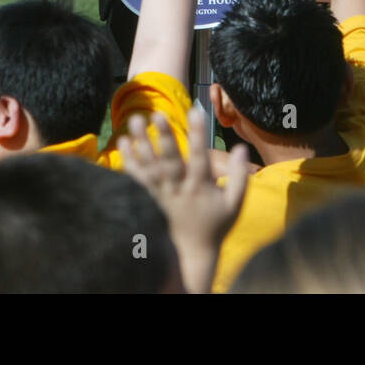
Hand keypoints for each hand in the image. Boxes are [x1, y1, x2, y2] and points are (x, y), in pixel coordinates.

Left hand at [118, 108, 249, 292]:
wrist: (192, 253)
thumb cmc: (217, 225)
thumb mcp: (234, 204)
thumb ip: (239, 177)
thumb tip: (241, 147)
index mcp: (200, 189)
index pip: (200, 159)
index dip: (198, 136)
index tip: (196, 112)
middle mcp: (178, 191)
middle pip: (170, 162)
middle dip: (164, 138)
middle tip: (158, 114)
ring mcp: (161, 196)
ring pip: (150, 168)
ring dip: (142, 144)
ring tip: (136, 119)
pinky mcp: (150, 199)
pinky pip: (137, 179)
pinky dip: (130, 161)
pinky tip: (123, 142)